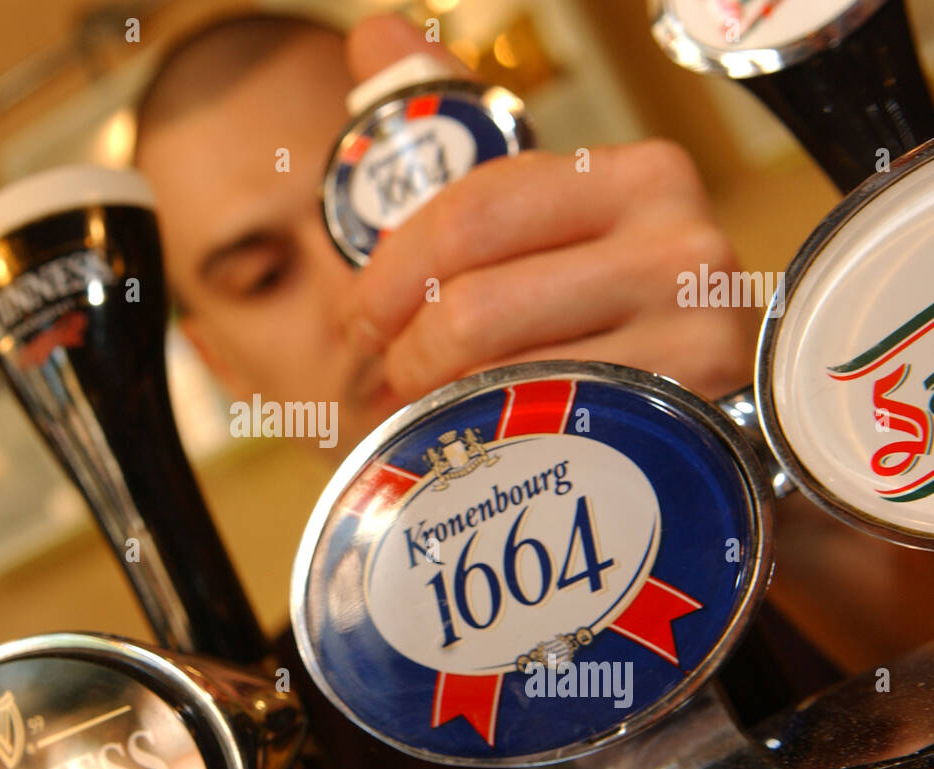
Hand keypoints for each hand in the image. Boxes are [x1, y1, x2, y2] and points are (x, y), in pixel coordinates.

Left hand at [341, 14, 757, 402]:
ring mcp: (697, 331)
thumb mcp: (538, 207)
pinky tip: (488, 437)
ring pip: (498, 372)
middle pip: (473, 305)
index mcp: (638, 174)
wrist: (694, 402)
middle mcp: (682, 242)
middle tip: (390, 372)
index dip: (388, 274)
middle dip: (404, 350)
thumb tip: (373, 30)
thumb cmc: (593, 299)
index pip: (470, 214)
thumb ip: (461, 122)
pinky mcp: (689, 415)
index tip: (359, 318)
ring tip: (435, 405)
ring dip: (441, 400)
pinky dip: (493, 440)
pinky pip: (541, 430)